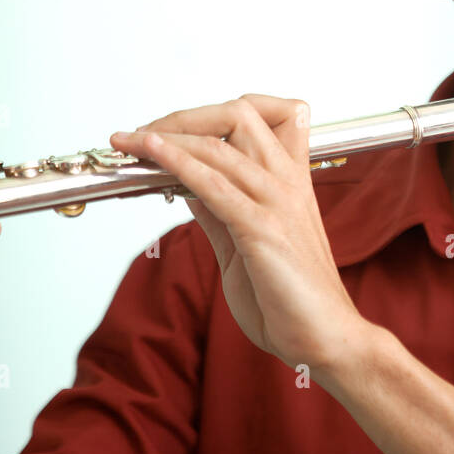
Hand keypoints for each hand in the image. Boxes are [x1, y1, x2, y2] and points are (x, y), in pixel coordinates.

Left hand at [109, 95, 369, 374]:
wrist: (324, 340)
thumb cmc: (291, 300)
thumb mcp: (245, 245)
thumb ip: (220, 211)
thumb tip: (187, 187)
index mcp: (291, 182)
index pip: (271, 114)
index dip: (219, 112)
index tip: (174, 128)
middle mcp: (288, 182)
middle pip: (239, 114)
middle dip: (184, 117)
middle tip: (143, 133)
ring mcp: (278, 202)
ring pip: (219, 145)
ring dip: (165, 137)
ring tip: (129, 140)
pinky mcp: (263, 230)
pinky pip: (214, 185)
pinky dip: (177, 163)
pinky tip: (150, 154)